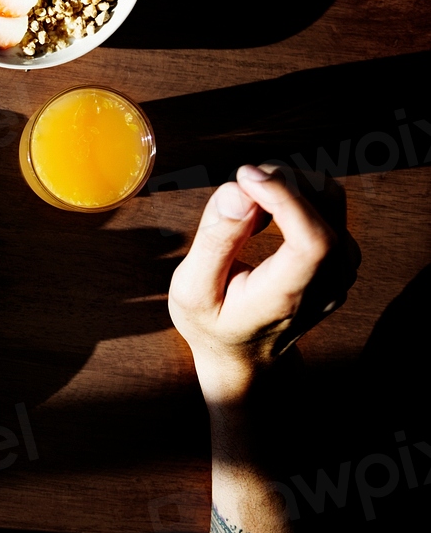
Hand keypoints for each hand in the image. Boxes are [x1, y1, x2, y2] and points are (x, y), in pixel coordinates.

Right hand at [168, 164, 358, 404]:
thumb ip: (215, 241)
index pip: (313, 240)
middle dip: (280, 180)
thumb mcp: (191, 290)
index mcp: (287, 298)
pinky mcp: (341, 257)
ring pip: (330, 199)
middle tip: (237, 184)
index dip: (285, 198)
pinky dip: (296, 195)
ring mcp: (340, 271)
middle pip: (325, 207)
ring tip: (247, 202)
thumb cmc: (213, 324)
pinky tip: (264, 213)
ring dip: (288, 184)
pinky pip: (328, 207)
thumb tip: (238, 191)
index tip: (245, 176)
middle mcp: (327, 284)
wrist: (245, 355)